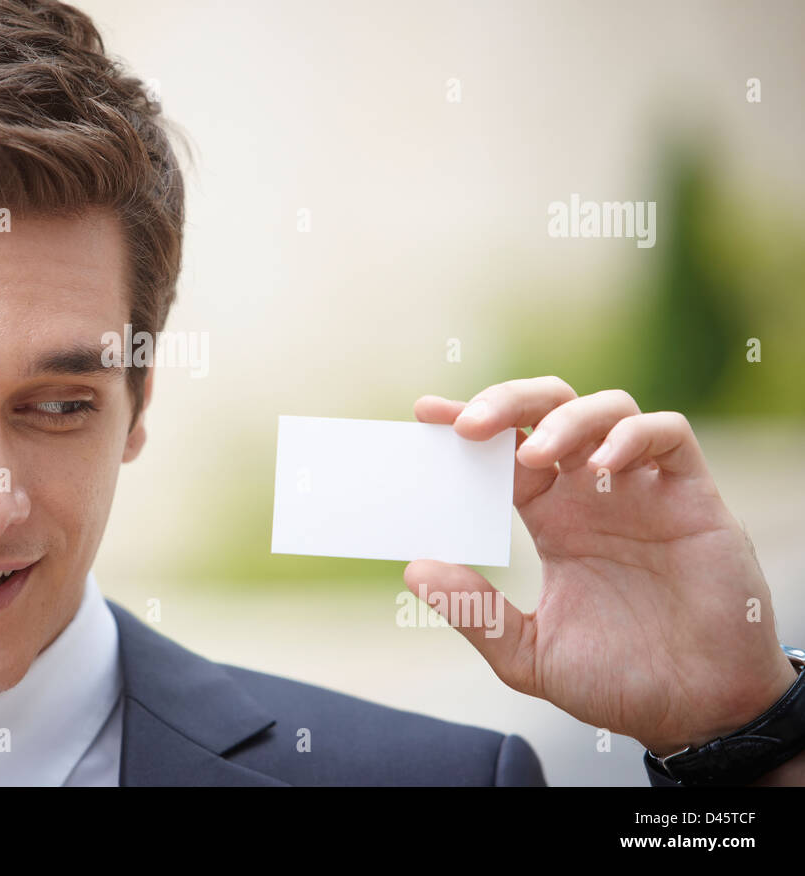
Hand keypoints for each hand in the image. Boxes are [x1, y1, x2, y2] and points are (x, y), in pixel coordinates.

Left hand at [406, 376, 798, 758]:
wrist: (698, 713)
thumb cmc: (619, 680)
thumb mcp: (529, 654)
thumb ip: (476, 612)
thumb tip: (416, 569)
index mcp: (552, 516)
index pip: (504, 448)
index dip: (468, 423)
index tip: (424, 415)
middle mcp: (593, 492)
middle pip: (549, 409)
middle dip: (507, 401)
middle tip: (467, 424)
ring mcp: (643, 490)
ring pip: (607, 409)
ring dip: (565, 419)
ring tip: (535, 454)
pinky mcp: (694, 499)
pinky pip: (669, 436)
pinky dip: (634, 436)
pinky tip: (603, 466)